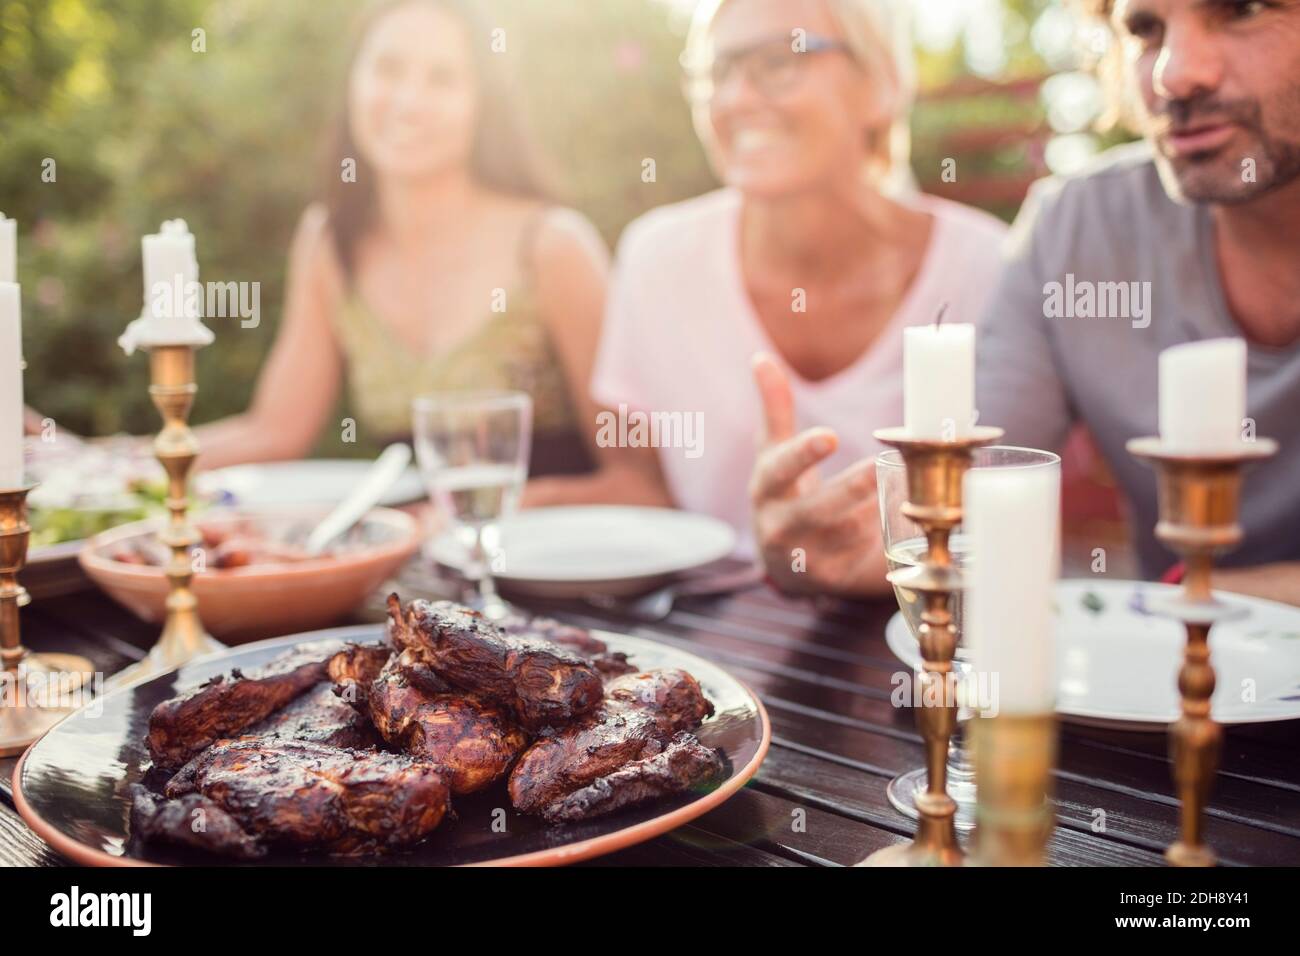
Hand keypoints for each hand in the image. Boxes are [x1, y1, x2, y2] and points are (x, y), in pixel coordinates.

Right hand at [749, 354, 889, 597]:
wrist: (785, 563)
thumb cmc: (784, 495)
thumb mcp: (774, 455)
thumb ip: (774, 408)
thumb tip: (760, 358)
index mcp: (766, 489)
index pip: (780, 470)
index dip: (803, 453)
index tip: (829, 436)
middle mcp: (780, 526)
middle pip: (819, 508)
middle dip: (852, 488)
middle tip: (882, 464)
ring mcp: (806, 557)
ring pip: (851, 530)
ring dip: (880, 509)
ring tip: (905, 486)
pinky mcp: (832, 580)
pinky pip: (865, 557)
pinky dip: (886, 537)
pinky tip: (902, 521)